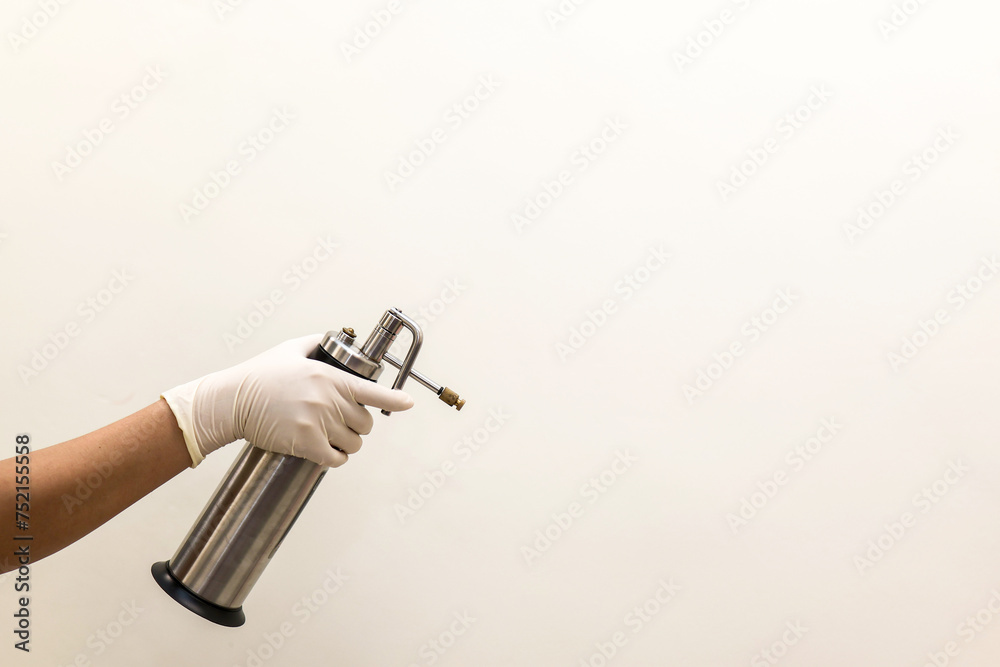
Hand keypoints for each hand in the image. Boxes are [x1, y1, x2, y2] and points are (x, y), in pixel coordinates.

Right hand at [161, 334, 413, 467]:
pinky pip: (335, 458)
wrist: (231, 400)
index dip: (393, 400)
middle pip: (365, 422)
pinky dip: (336, 458)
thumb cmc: (260, 374)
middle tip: (344, 422)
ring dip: (348, 443)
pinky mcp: (304, 443)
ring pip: (353, 443)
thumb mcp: (291, 349)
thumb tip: (337, 337)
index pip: (371, 391)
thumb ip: (318, 343)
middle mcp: (327, 400)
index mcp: (328, 377)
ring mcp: (316, 422)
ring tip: (334, 437)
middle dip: (359, 424)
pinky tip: (329, 453)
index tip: (408, 404)